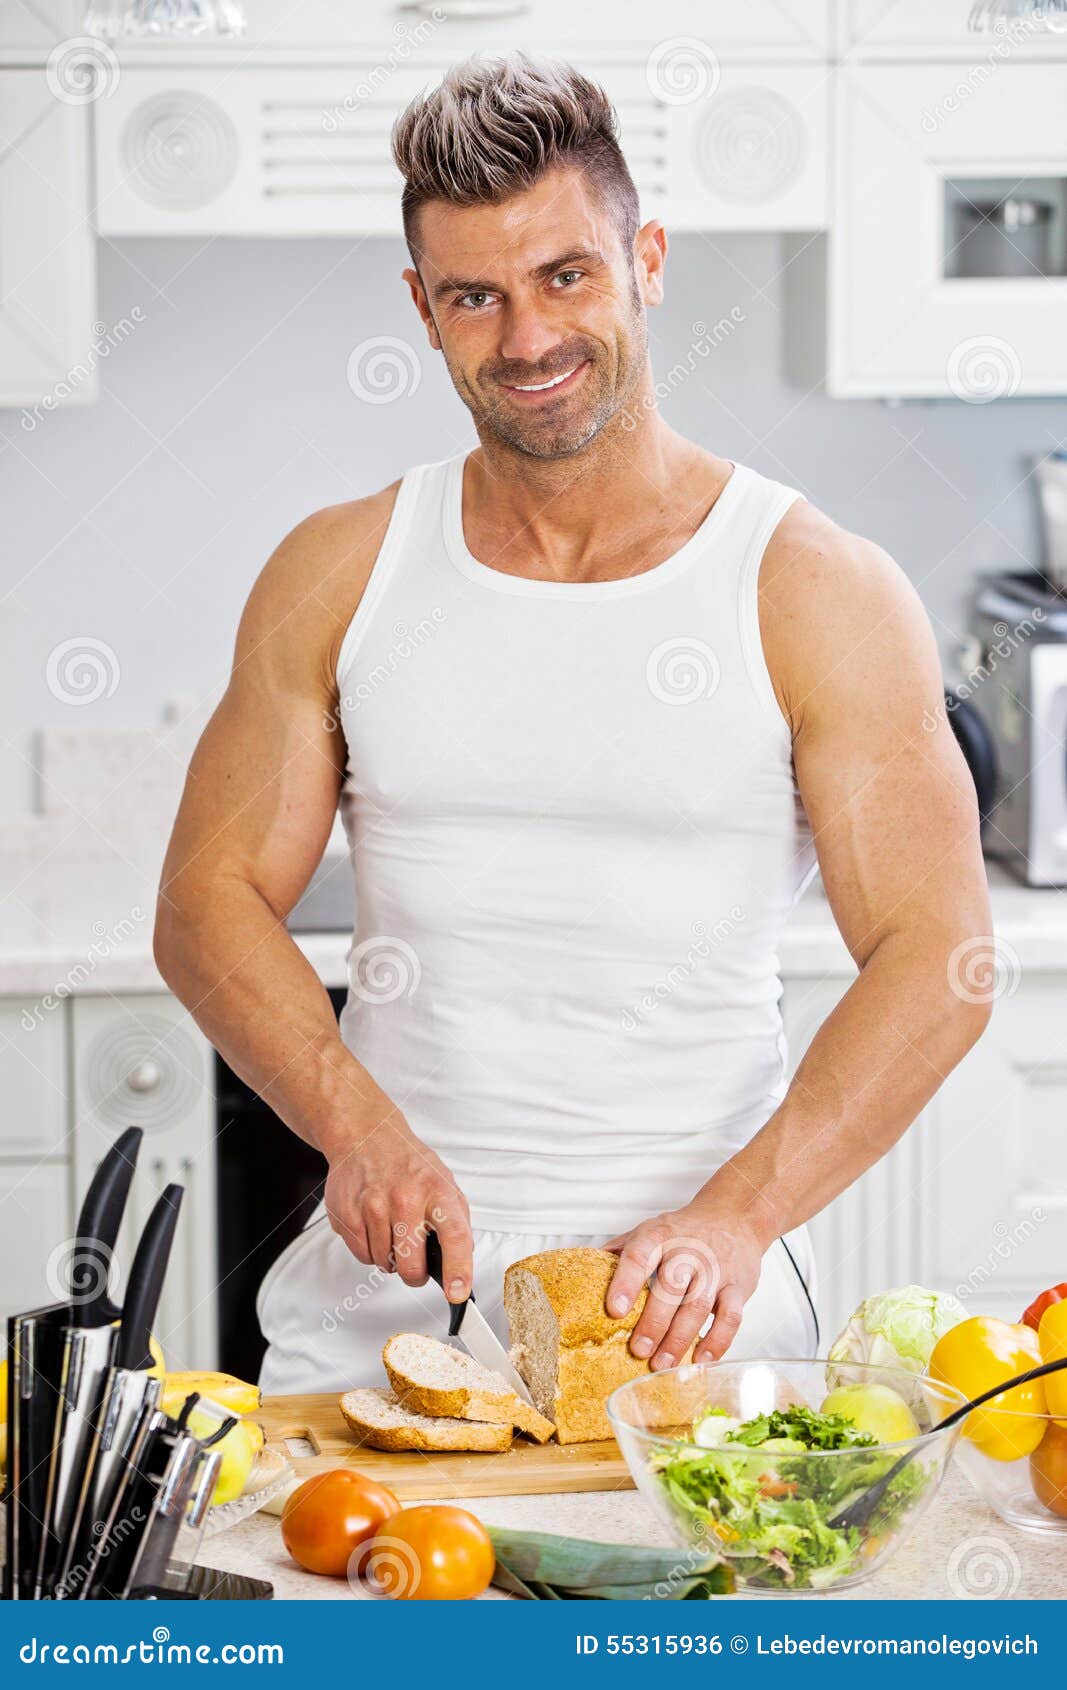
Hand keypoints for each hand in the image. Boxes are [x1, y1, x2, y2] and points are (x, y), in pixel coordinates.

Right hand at [321, 1105, 471, 1300]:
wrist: (365, 1136)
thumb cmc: (407, 1162)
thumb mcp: (443, 1182)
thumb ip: (455, 1220)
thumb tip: (461, 1260)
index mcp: (437, 1191)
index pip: (454, 1236)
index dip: (458, 1269)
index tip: (457, 1292)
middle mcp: (405, 1199)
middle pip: (411, 1265)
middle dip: (414, 1275)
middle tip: (414, 1266)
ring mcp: (373, 1207)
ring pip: (384, 1264)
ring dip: (389, 1258)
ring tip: (390, 1229)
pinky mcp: (347, 1214)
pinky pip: (362, 1256)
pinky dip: (369, 1250)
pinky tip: (373, 1226)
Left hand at [604, 1204, 763, 1368]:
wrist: (734, 1216)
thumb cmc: (684, 1230)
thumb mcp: (650, 1230)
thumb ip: (620, 1251)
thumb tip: (584, 1273)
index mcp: (659, 1235)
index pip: (640, 1254)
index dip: (626, 1282)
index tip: (614, 1310)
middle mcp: (688, 1250)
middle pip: (671, 1285)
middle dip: (654, 1321)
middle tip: (638, 1350)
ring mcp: (716, 1269)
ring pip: (699, 1305)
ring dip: (680, 1338)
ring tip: (662, 1364)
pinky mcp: (739, 1287)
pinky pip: (731, 1317)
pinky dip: (717, 1342)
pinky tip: (701, 1360)